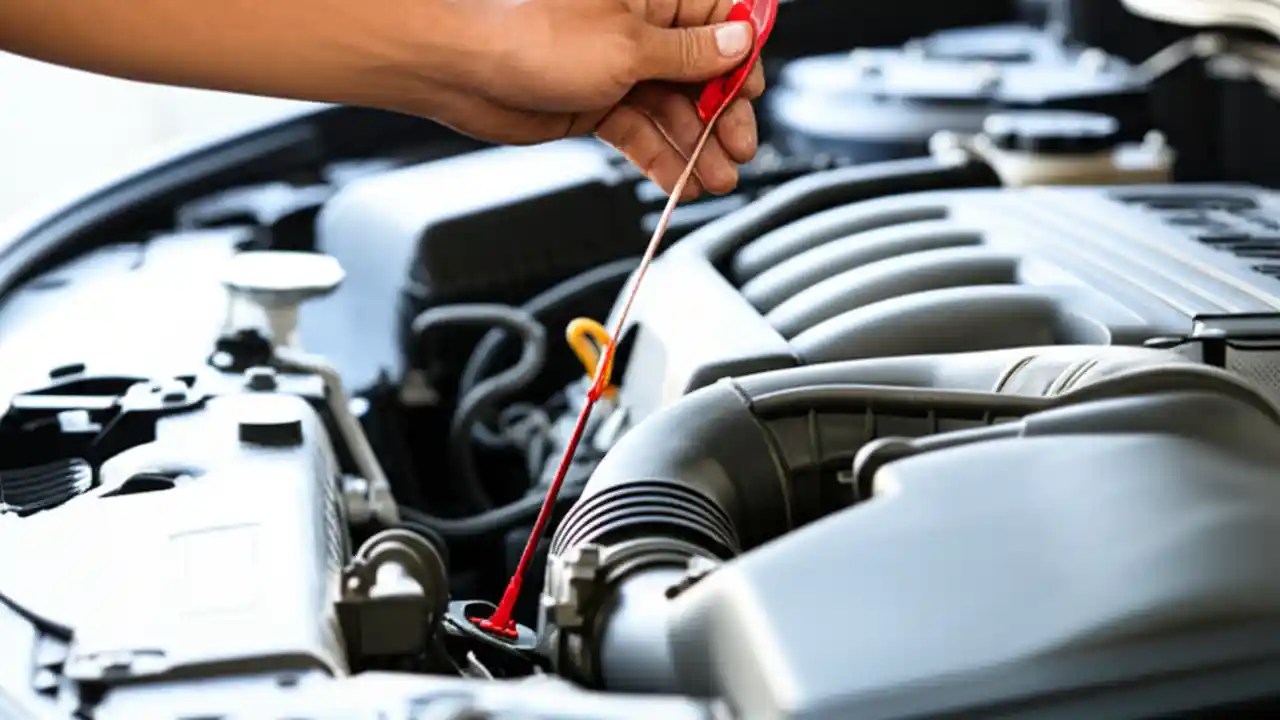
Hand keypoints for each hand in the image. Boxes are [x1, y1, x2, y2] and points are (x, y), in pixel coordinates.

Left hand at [417, 0, 765, 198]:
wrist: (461, 67)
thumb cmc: (529, 34)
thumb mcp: (628, 46)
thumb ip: (689, 52)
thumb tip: (737, 43)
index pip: (720, 20)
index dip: (743, 59)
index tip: (754, 93)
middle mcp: (638, 26)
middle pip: (702, 73)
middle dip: (723, 115)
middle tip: (737, 150)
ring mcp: (616, 66)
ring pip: (672, 109)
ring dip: (695, 146)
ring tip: (714, 178)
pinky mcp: (596, 101)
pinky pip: (640, 131)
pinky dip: (660, 157)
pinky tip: (679, 179)